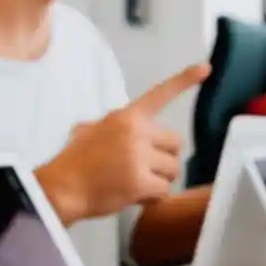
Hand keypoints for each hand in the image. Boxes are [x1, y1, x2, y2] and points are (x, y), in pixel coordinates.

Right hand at [37, 64, 209, 224]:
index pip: (159, 94)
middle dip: (164, 159)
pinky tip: (134, 196)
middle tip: (143, 168)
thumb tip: (127, 136)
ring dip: (159, 179)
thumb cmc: (75, 163)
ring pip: (173, 169)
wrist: (60, 188)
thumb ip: (117, 128)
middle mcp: (135, 131)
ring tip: (134, 182)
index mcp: (125, 117)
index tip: (205, 68)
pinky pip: (163, 191)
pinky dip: (153, 198)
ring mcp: (138, 155)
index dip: (184, 80)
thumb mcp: (90, 130)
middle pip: (175, 143)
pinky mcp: (140, 180)